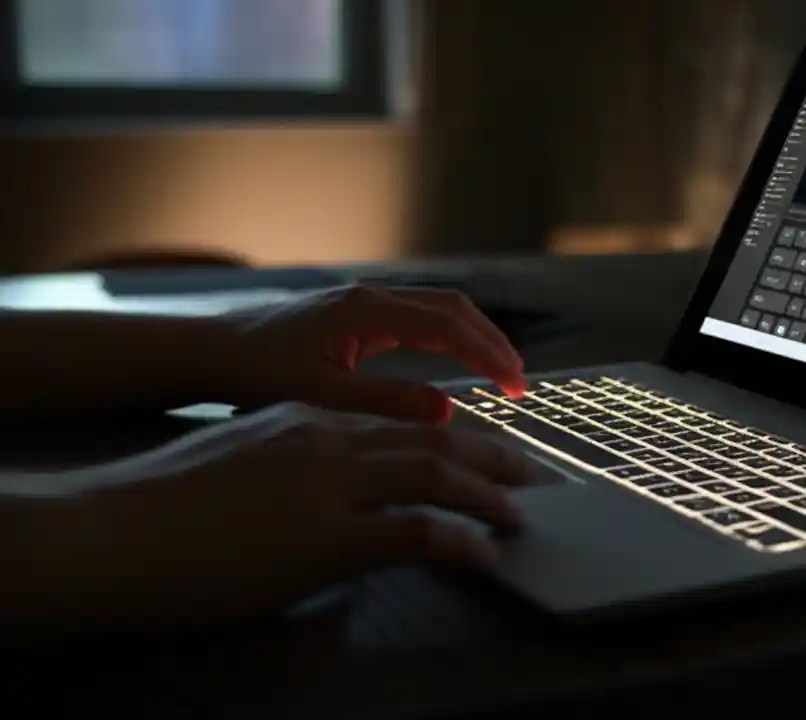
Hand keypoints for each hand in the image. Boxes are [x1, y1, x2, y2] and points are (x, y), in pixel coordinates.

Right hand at [9, 403, 531, 629]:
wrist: (111, 529)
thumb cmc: (165, 506)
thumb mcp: (245, 464)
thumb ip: (298, 466)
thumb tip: (341, 491)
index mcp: (306, 419)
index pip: (401, 420)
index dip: (455, 436)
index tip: (486, 450)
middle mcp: (324, 438)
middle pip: (432, 437)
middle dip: (491, 455)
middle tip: (529, 476)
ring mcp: (325, 482)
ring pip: (433, 473)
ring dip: (487, 493)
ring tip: (518, 515)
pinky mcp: (322, 535)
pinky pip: (414, 532)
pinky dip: (458, 541)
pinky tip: (482, 555)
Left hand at [221, 285, 526, 421]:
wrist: (211, 353)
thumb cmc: (256, 376)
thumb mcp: (322, 397)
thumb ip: (385, 402)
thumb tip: (444, 409)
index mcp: (366, 311)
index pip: (448, 326)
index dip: (488, 355)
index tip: (515, 386)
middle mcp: (370, 297)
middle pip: (453, 307)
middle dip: (491, 341)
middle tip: (518, 380)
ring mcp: (362, 302)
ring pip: (437, 308)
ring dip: (473, 335)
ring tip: (498, 370)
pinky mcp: (354, 313)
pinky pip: (417, 316)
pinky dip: (448, 335)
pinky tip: (453, 360)